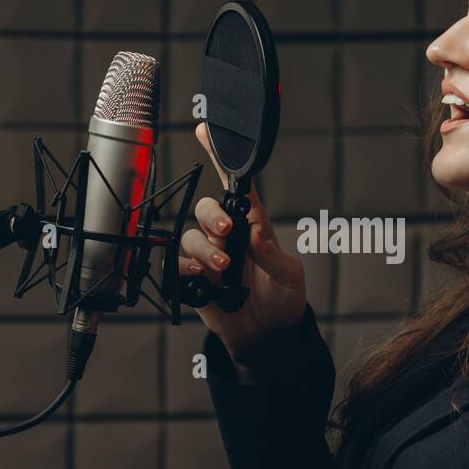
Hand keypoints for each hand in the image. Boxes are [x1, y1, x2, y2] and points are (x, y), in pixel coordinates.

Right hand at [179, 122, 307, 360]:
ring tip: (224, 268)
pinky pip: (178, 265)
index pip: (235, 187)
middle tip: (226, 233)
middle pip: (206, 208)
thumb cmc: (284, 300)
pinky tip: (204, 279)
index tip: (204, 130)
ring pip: (190, 237)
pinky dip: (188, 269)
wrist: (268, 338)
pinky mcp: (195, 281)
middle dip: (211, 216)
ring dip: (205, 249)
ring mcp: (209, 257)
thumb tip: (255, 230)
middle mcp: (228, 236)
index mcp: (253, 226)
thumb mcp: (289, 275)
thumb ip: (272, 253)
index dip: (219, 157)